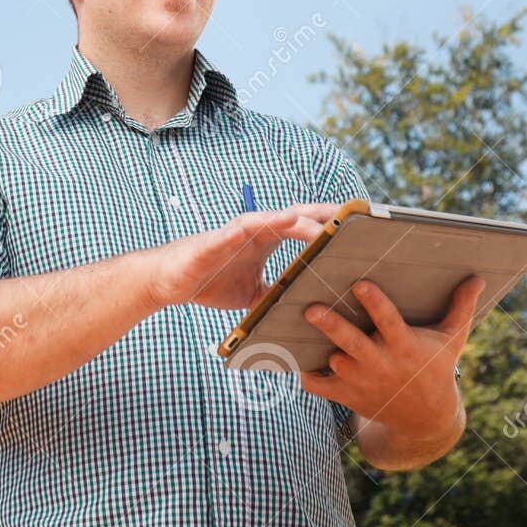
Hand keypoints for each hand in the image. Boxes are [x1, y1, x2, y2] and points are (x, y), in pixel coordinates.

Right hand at [147, 204, 340, 311]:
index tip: (358, 225)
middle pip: (294, 217)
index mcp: (265, 239)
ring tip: (312, 220)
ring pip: (269, 220)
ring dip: (291, 219)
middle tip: (350, 216)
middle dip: (320, 216)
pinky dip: (249, 227)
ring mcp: (235, 232)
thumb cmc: (209, 280)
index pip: (304, 226)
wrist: (169, 281)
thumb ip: (275, 293)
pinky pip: (234, 231)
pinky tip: (263, 225)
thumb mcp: (252, 293)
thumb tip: (303, 310)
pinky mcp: (215, 241)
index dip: (329, 224)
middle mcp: (254, 230)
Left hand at [299, 275, 485, 443]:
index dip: (375, 304)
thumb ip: (461, 308)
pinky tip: (291, 354)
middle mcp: (381, 363)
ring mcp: (361, 382)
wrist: (424, 419)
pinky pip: (319, 386)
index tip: (360, 284)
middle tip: (311, 307)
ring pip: (334, 362)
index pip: (389, 321)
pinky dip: (305, 374)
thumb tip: (478, 277)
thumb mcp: (452, 340)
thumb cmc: (436, 368)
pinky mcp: (347, 395)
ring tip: (291, 322)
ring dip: (318, 347)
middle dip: (331, 326)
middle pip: (351, 342)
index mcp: (405, 345)